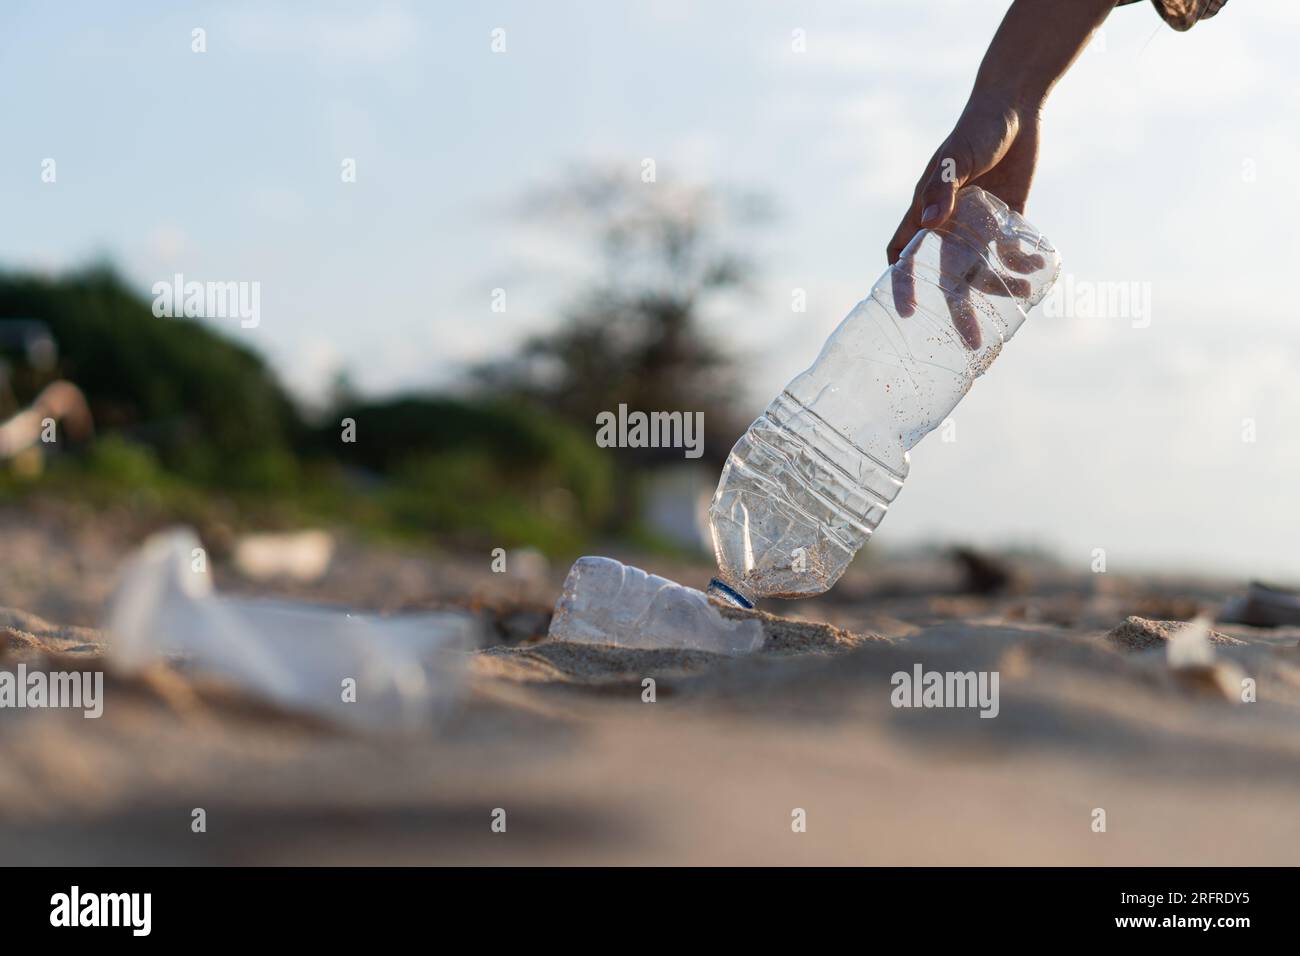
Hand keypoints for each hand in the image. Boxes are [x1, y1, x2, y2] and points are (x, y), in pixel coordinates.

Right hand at [886, 94, 1043, 349]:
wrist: (1018, 106)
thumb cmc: (977, 129)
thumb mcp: (957, 157)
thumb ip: (942, 188)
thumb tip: (929, 225)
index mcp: (926, 212)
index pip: (905, 256)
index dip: (902, 285)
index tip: (907, 313)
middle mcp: (950, 224)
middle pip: (948, 278)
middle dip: (958, 311)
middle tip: (970, 342)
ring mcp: (979, 224)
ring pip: (984, 270)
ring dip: (999, 289)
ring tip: (1022, 299)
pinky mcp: (1008, 218)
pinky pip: (1012, 251)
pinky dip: (1023, 262)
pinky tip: (1037, 268)